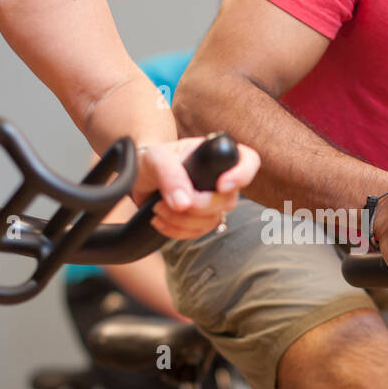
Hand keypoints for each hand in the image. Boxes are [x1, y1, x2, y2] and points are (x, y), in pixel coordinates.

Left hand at [132, 137, 260, 239]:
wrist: (140, 179)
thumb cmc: (152, 161)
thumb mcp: (156, 159)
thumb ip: (170, 175)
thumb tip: (183, 203)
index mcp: (215, 155)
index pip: (248, 161)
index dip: (242, 175)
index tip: (222, 185)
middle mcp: (220, 178)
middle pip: (228, 200)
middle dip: (198, 205)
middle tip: (170, 201)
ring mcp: (213, 201)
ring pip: (212, 220)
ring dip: (181, 220)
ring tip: (157, 207)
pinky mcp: (201, 220)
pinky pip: (197, 233)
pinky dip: (175, 230)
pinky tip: (159, 219)